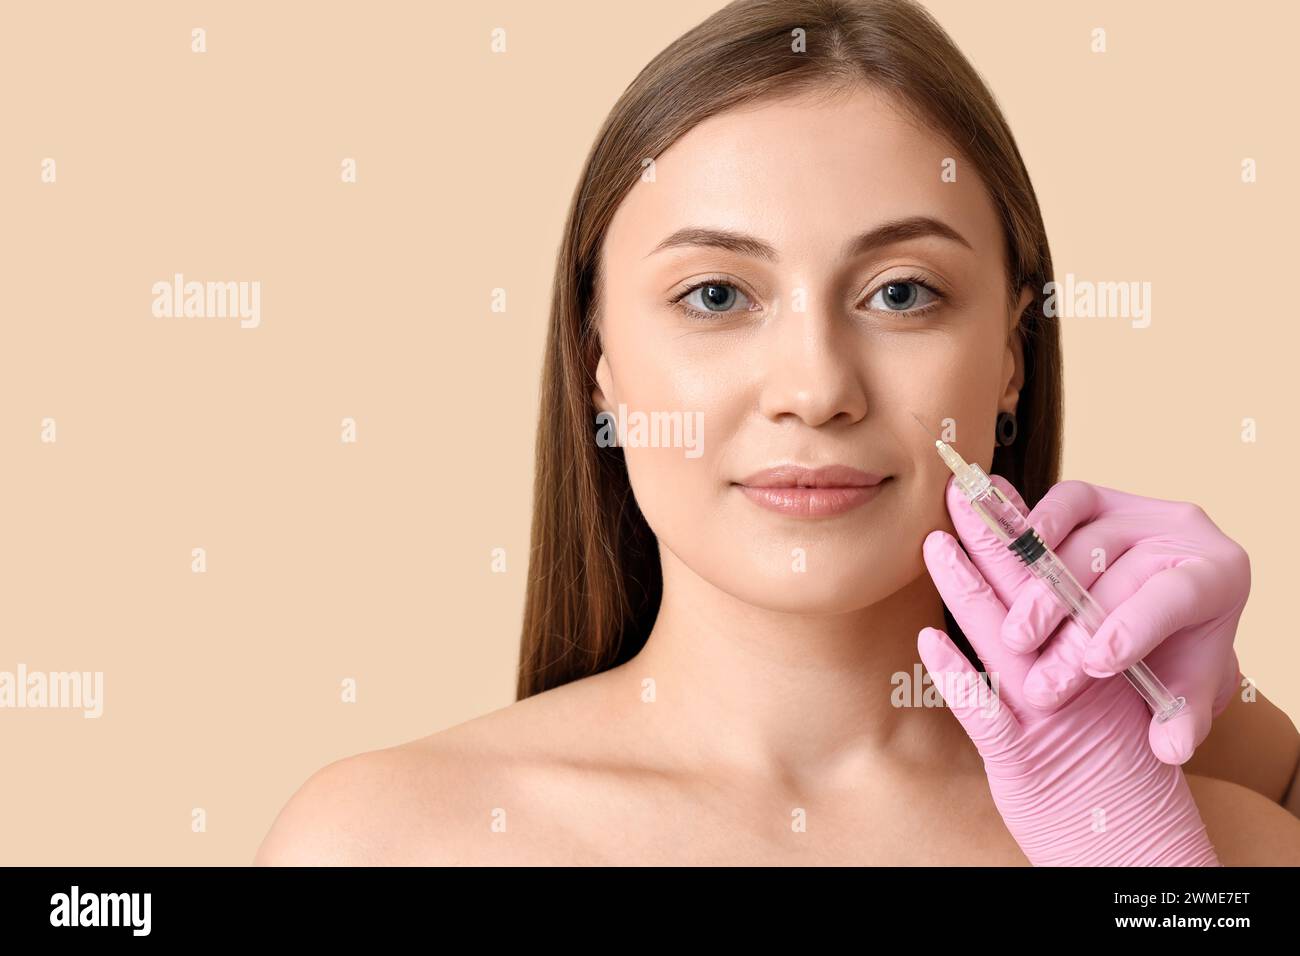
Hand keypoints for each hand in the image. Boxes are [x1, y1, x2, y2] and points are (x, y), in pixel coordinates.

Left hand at [917, 522, 1218, 864]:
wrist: (1133, 843)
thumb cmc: (1108, 763)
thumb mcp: (1104, 695)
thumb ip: (1071, 642)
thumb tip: (1033, 585)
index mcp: (1096, 653)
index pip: (1055, 578)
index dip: (1022, 532)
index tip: (995, 488)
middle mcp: (1074, 677)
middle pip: (1027, 594)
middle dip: (990, 540)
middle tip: (959, 492)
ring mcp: (1045, 718)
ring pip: (1001, 641)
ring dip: (966, 589)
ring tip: (935, 544)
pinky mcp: (1020, 760)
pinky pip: (983, 712)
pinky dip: (956, 675)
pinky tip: (929, 641)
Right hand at [943, 475, 1246, 765]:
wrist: (1159, 604)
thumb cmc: (1176, 649)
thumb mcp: (1187, 685)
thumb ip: (1181, 719)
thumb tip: (1168, 748)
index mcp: (1219, 575)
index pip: (1175, 595)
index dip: (1133, 626)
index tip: (1093, 664)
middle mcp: (1183, 532)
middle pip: (1120, 571)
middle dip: (1072, 623)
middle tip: (1036, 665)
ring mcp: (1136, 508)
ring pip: (1085, 539)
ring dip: (1040, 590)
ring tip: (1014, 636)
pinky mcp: (1095, 498)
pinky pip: (1065, 501)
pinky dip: (1033, 531)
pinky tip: (1005, 567)